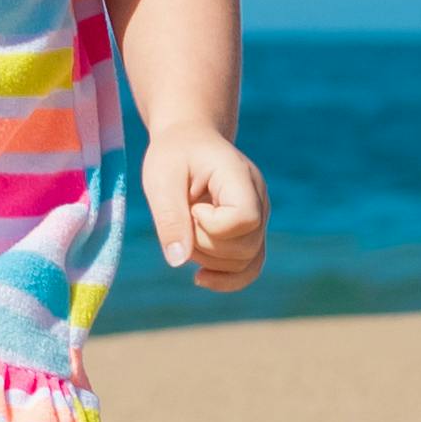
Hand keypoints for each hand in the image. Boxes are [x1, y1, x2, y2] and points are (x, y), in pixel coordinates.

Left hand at [144, 129, 269, 293]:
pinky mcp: (251, 233)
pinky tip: (200, 277)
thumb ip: (169, 217)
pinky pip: (250, 268)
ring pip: (248, 262)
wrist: (190, 142)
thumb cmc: (174, 155)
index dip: (213, 225)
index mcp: (240, 176)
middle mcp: (259, 199)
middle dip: (204, 245)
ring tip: (187, 231)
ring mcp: (259, 218)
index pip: (245, 217)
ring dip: (209, 259)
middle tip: (183, 217)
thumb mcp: (160, 178)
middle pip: (246, 247)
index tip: (191, 206)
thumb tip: (178, 261)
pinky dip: (226, 279)